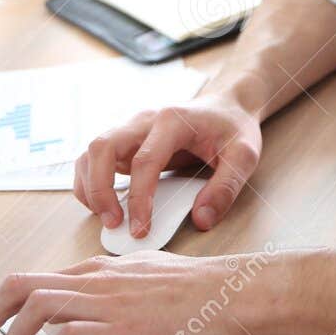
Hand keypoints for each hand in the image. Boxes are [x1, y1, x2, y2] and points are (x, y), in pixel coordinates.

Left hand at [0, 251, 259, 334]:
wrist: (230, 292)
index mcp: (95, 269)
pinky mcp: (121, 328)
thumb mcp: (142, 277)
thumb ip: (108, 288)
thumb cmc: (195, 289)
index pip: (27, 279)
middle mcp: (93, 280)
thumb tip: (84, 310)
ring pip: (34, 310)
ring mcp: (106, 302)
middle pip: (17, 287)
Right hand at [73, 96, 260, 236]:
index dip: (139, 197)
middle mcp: (145, 120)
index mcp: (173, 120)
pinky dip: (90, 181)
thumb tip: (201, 220)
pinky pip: (95, 158)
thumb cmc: (234, 129)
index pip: (145, 160)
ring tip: (108, 218)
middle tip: (114, 223)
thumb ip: (226, 188)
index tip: (141, 228)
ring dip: (90, 186)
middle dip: (100, 189)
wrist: (227, 106)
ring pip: (92, 151)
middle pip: (103, 147)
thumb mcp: (244, 156)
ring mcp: (132, 128)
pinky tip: (104, 204)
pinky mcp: (127, 140)